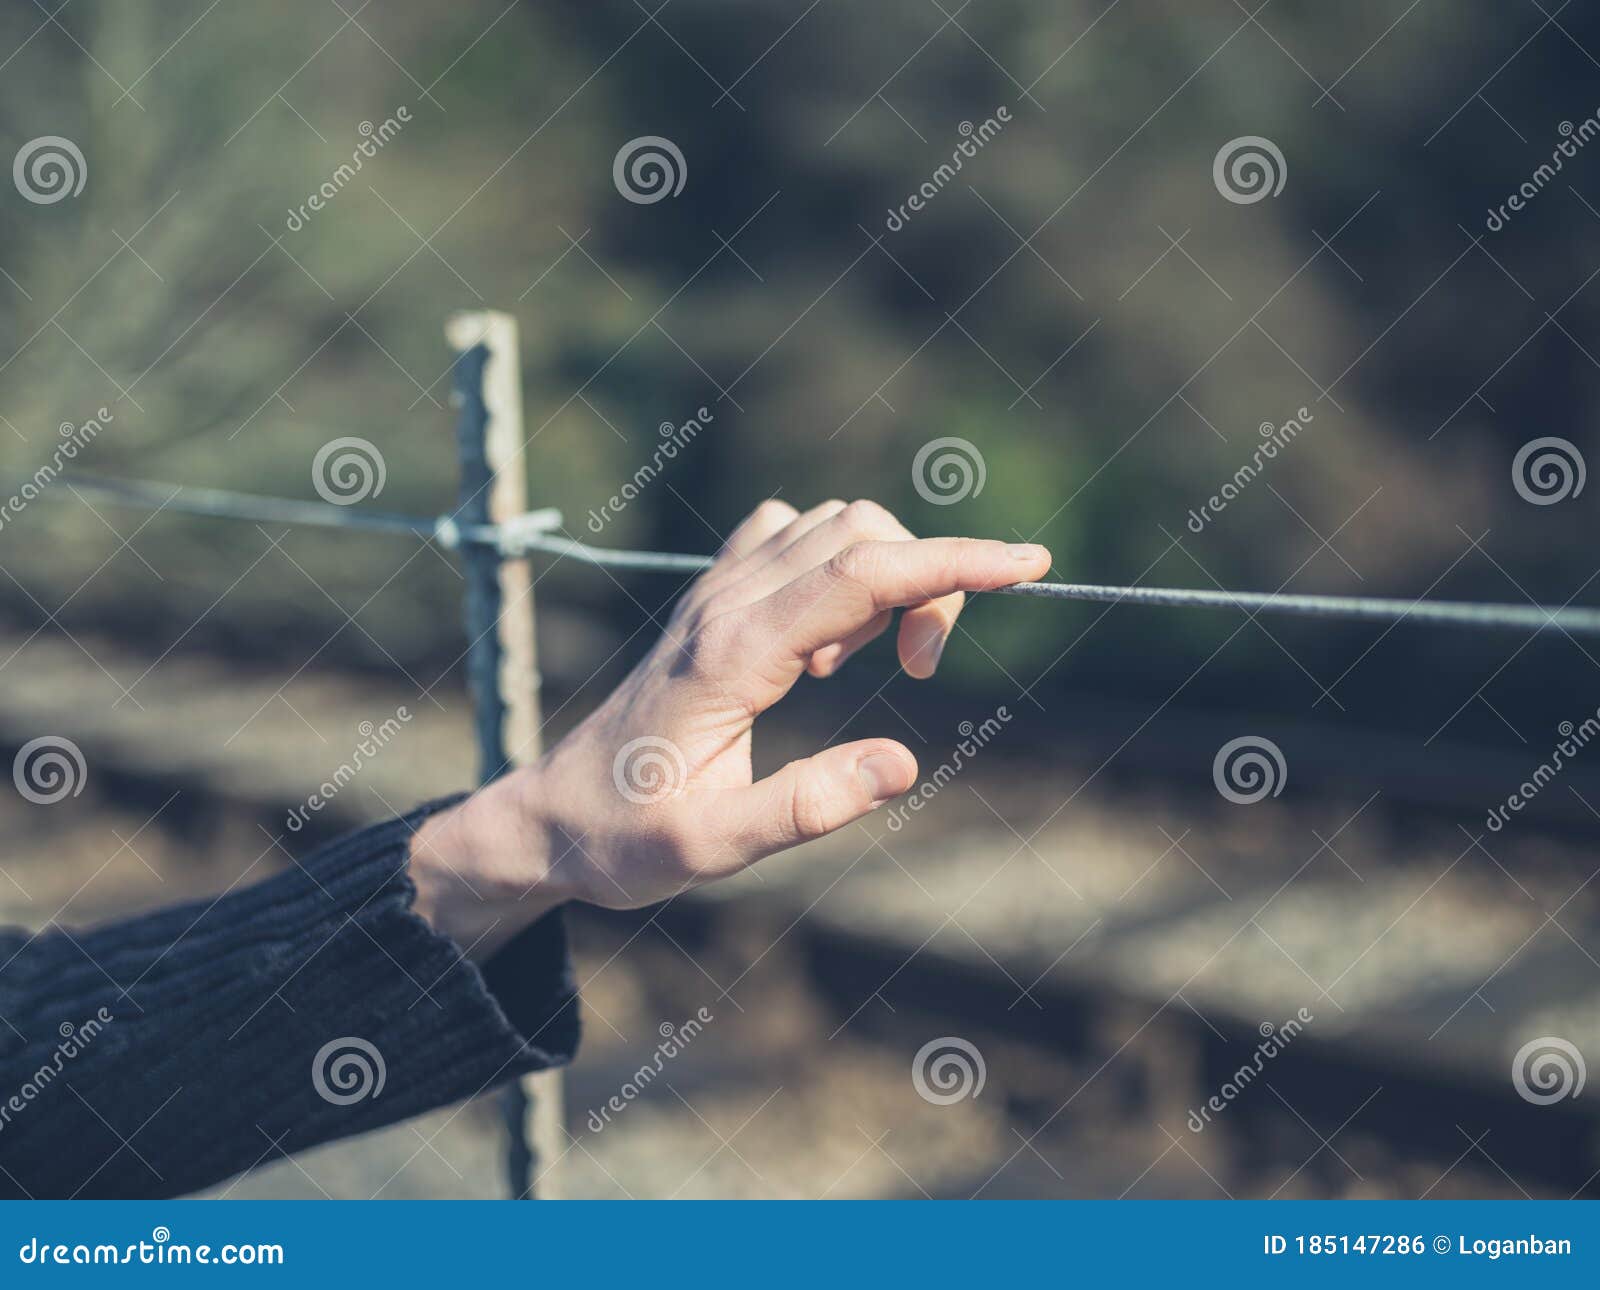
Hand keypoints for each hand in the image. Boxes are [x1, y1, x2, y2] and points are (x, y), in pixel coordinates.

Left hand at [409, 499, 1049, 955]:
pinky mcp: (711, 600)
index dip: (954, 563)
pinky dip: (838, 566)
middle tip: (916, 675)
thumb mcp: (712, 848)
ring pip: (831, 524)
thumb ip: (807, 806)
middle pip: (859, 533)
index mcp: (733, 652)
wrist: (553, 816)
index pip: (862, 573)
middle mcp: (723, 601)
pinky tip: (823, 641)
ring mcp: (714, 591)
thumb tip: (902, 765)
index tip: (1030, 563)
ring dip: (882, 575)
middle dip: (926, 583)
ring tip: (861, 666)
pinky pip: (793, 537)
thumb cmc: (626, 838)